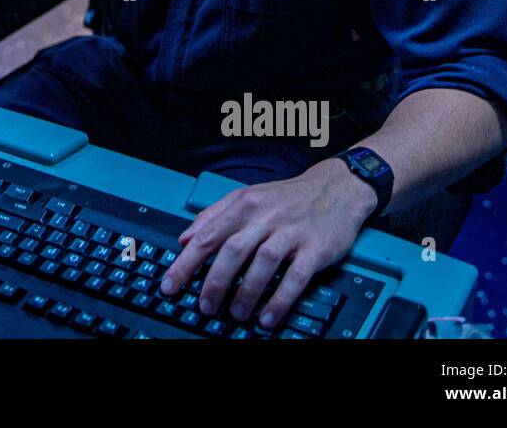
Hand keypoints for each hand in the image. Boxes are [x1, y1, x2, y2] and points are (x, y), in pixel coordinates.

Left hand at [159, 159, 377, 327]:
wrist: (336, 188)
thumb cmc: (287, 197)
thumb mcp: (246, 196)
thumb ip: (214, 215)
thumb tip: (185, 237)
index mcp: (244, 204)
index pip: (208, 236)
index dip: (186, 263)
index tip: (170, 285)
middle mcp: (265, 216)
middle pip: (232, 251)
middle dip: (214, 282)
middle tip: (204, 306)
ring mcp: (291, 232)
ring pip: (263, 263)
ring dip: (246, 292)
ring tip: (236, 314)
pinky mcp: (315, 248)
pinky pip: (296, 277)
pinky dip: (280, 299)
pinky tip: (268, 317)